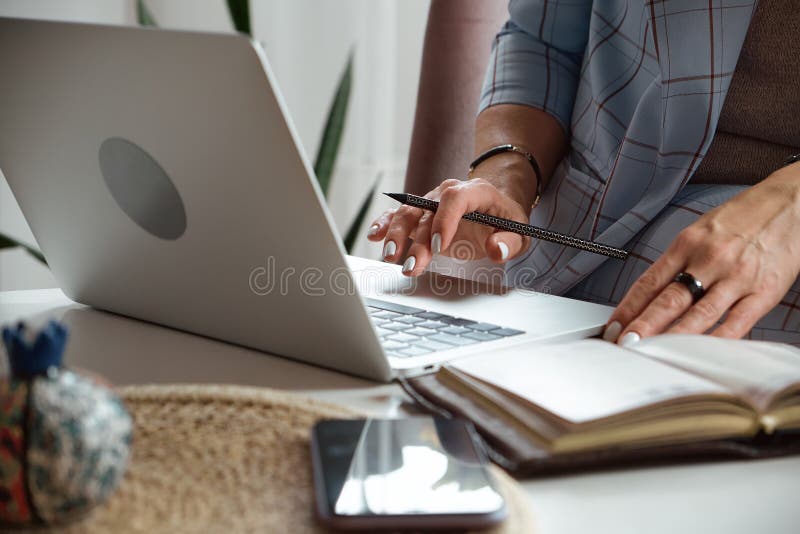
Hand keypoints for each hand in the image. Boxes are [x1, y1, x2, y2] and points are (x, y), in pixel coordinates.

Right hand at [366, 177, 532, 275]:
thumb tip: (496, 249)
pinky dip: (385, 223)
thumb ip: (510, 242)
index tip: (440, 246)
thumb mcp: (519, 233)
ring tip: (390, 257)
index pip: (456, 199)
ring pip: (408, 213)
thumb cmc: (506, 221)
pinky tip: (375, 235)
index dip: (445, 220)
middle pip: (426, 211)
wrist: (495, 207)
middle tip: (412, 264)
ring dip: (397, 235)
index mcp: (475, 191)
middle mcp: (448, 192)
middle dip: (417, 240)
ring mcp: (431, 201)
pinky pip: (399, 214)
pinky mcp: (420, 213)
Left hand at [604, 165, 799, 343]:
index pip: (649, 282)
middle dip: (643, 325)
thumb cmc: (743, 218)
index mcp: (688, 243)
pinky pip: (736, 322)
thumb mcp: (701, 231)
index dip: (628, 307)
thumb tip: (650, 294)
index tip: (613, 327)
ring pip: (699, 314)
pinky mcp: (764, 291)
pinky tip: (698, 354)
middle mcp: (710, 259)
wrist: (791, 202)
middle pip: (669, 299)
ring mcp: (737, 277)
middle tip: (624, 344)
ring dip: (671, 337)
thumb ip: (678, 261)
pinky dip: (716, 340)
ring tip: (651, 353)